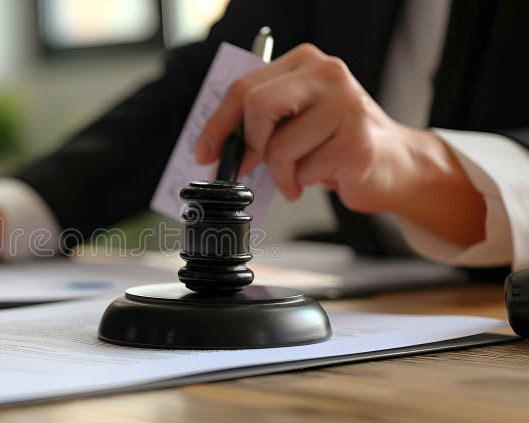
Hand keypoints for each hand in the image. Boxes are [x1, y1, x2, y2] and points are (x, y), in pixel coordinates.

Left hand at [195, 44, 485, 246]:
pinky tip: (321, 176)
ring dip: (281, 173)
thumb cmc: (335, 142)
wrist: (394, 164)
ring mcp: (346, 105)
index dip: (217, 124)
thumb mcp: (295, 120)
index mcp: (305, 62)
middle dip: (246, 145)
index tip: (205, 152)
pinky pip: (303, 170)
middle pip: (257, 105)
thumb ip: (260, 121)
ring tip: (298, 174)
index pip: (244, 87)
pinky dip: (301, 183)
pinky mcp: (356, 141)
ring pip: (278, 147)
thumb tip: (216, 147)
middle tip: (248, 167)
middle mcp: (327, 74)